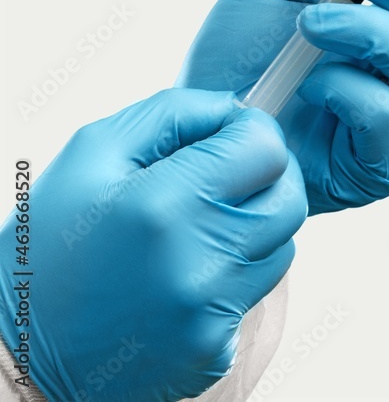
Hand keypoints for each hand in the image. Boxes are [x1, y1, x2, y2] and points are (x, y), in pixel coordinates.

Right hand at [0, 89, 306, 400]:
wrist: (19, 351)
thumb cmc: (49, 249)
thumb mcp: (91, 156)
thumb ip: (173, 114)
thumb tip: (235, 108)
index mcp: (163, 205)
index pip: (266, 150)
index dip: (252, 134)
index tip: (231, 137)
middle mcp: (197, 263)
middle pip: (289, 200)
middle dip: (266, 179)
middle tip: (225, 179)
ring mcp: (210, 314)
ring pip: (281, 246)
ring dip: (253, 227)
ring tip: (198, 228)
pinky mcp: (215, 349)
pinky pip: (257, 293)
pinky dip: (234, 274)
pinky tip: (188, 273)